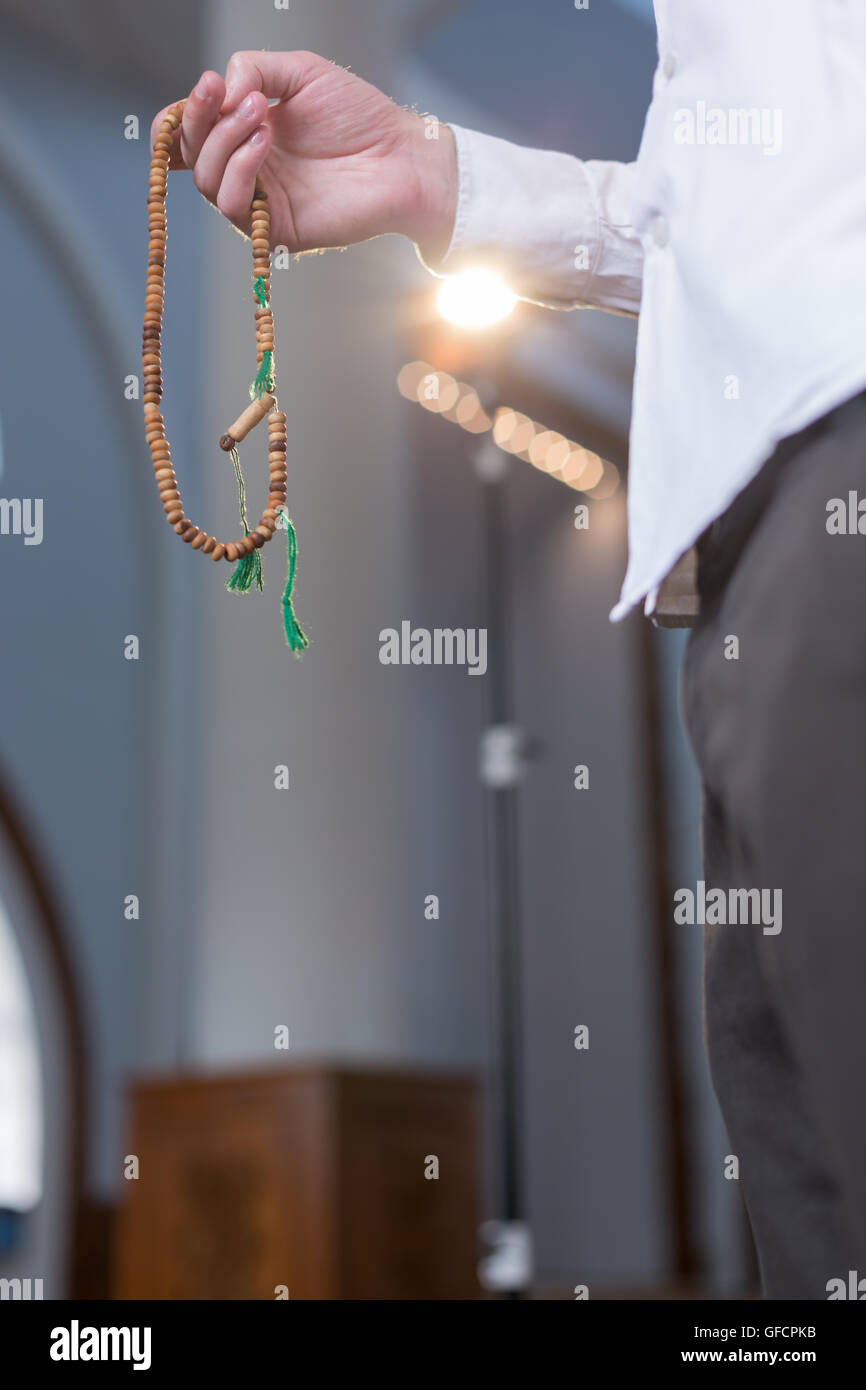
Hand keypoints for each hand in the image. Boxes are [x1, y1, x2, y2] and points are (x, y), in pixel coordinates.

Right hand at [151, 51, 457, 262]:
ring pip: (206, 179)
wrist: (400, 155)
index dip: (183, 113)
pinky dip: (240, 168)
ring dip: (223, 140)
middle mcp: (248, 170)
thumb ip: (255, 68)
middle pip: (190, 154)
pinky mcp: (276, 229)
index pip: (191, 132)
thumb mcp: (301, 72)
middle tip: (227, 91)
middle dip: (201, 118)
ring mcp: (261, 200)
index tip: (207, 86)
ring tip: (260, 113)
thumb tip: (222, 89)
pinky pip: (233, 205)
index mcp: (246, 135)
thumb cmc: (359, 115)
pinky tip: (265, 142)